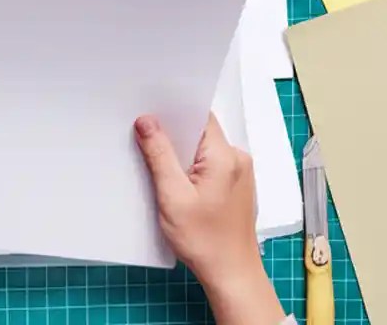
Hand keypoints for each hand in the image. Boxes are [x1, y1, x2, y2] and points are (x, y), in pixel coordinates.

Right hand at [135, 114, 285, 324]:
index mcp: (225, 156)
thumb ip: (159, 155)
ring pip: (203, 150)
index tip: (150, 116)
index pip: (199, 116)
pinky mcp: (236, 185)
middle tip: (148, 148)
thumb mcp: (172, 196)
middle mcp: (238, 159)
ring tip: (164, 175)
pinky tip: (179, 188)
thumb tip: (147, 122)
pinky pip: (210, 165)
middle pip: (200, 132)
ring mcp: (240, 172)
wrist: (231, 273)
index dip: (173, 112)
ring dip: (182, 157)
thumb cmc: (205, 241)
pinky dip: (192, 170)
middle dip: (174, 138)